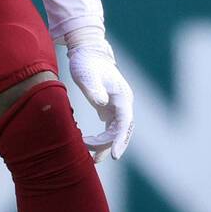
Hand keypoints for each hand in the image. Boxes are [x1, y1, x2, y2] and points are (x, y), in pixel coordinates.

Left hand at [67, 30, 133, 162]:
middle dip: (110, 146)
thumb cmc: (86, 62)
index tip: (114, 154)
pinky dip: (102, 139)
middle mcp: (124, 103)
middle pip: (122, 131)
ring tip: (93, 160)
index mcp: (122, 97)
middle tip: (94, 158)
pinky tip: (92, 149)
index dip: (120, 140)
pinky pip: (109, 128)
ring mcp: (117, 106)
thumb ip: (94, 89)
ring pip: (116, 131)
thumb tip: (102, 103)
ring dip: (106, 145)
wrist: (87, 50)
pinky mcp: (108, 107)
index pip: (124, 123)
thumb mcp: (86, 75)